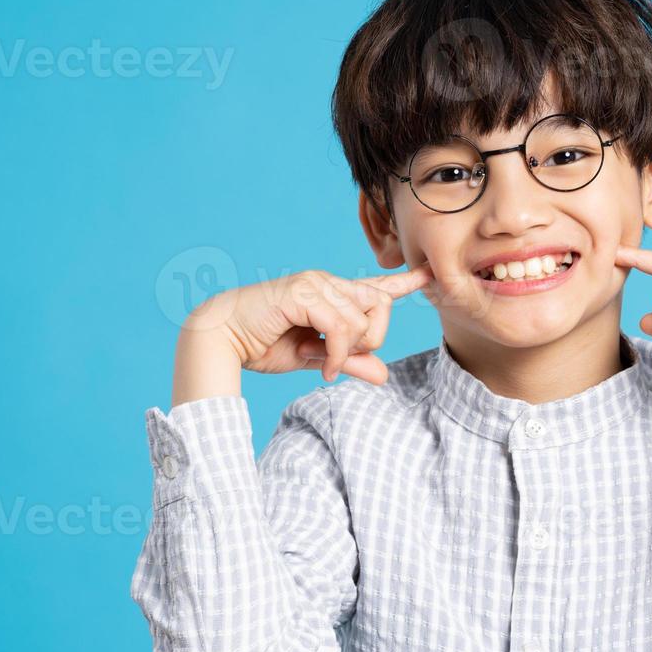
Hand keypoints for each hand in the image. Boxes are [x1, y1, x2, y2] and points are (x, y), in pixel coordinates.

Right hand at [177, 263, 432, 398]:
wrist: (221, 340)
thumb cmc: (262, 345)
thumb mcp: (316, 358)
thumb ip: (350, 362)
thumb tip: (383, 376)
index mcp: (331, 294)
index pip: (375, 286)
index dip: (404, 282)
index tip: (430, 275)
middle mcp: (326, 283)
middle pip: (380, 306)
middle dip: (372, 338)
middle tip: (345, 360)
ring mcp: (314, 284)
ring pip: (363, 319)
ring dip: (349, 350)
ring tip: (325, 364)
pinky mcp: (303, 294)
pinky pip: (341, 327)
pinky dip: (337, 354)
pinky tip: (323, 368)